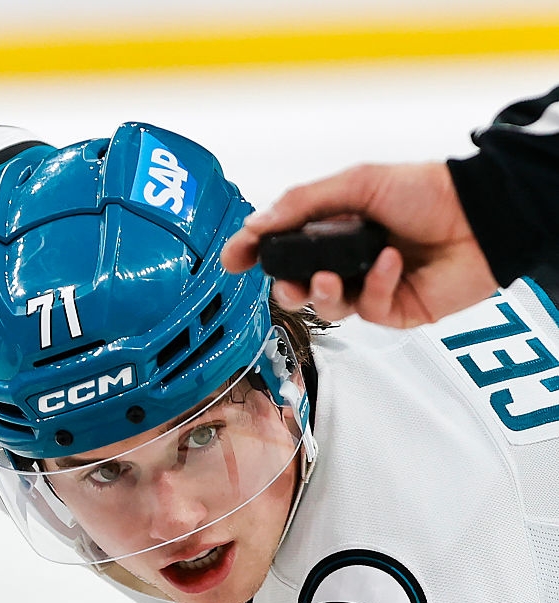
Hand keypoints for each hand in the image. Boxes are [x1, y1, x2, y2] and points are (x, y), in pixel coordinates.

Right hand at [221, 162, 497, 327]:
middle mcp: (347, 259)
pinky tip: (391, 262)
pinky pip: (368, 308)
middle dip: (286, 288)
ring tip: (331, 275)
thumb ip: (305, 202)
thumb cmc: (427, 191)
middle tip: (287, 282)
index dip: (255, 253)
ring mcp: (369, 286)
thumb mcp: (358, 182)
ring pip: (328, 306)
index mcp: (333, 226)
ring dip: (323, 293)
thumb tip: (259, 221)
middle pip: (299, 286)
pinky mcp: (393, 310)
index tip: (232, 259)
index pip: (284, 245)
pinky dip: (374, 285)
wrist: (480, 216)